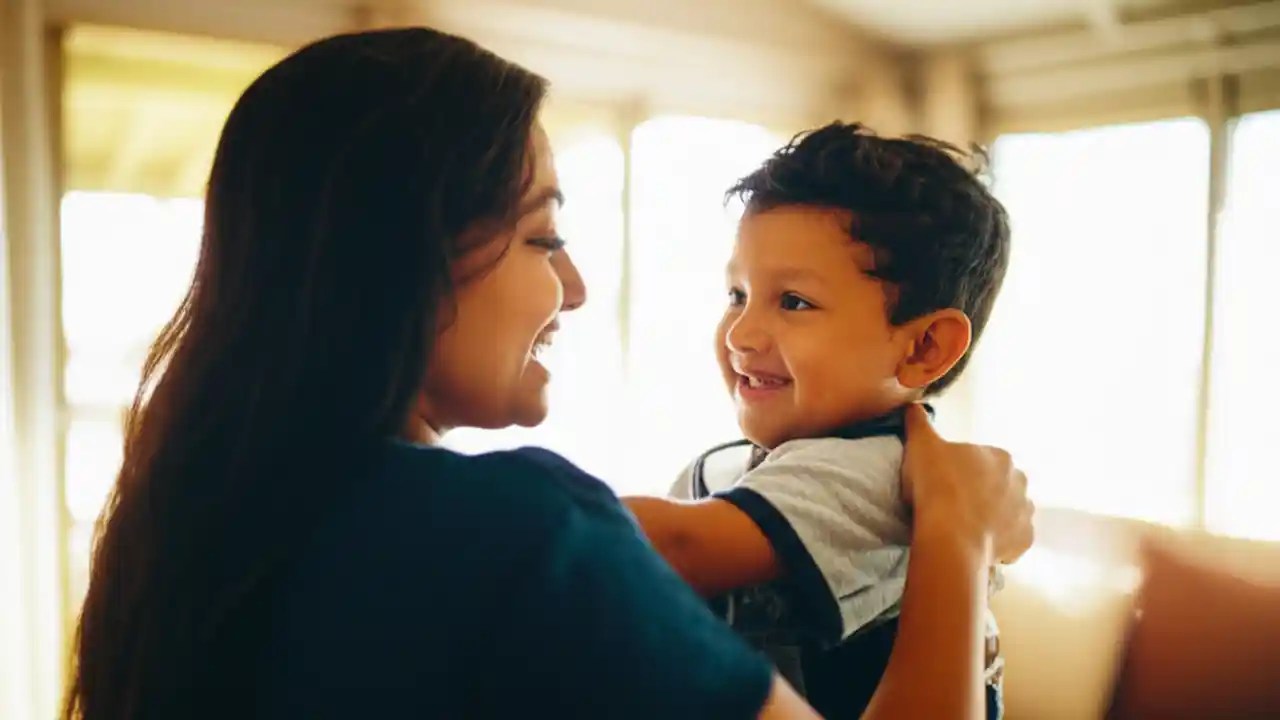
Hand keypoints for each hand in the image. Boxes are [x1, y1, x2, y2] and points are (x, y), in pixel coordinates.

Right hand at [901, 403, 1033, 564]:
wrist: (951, 537)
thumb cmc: (937, 486)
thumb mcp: (920, 445)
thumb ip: (918, 422)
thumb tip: (913, 405)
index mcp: (1000, 456)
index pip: (981, 460)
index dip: (961, 471)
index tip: (944, 482)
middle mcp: (1020, 481)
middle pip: (999, 485)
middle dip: (982, 493)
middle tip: (953, 504)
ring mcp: (1025, 512)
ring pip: (1009, 512)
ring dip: (993, 517)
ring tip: (965, 527)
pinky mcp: (1025, 540)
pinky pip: (1012, 539)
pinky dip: (1000, 541)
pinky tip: (978, 543)